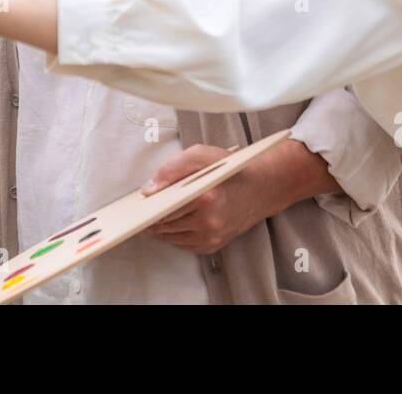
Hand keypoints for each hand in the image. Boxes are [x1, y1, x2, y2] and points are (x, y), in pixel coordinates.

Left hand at [142, 144, 268, 254]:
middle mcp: (208, 221)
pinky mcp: (213, 246)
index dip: (149, 207)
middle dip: (153, 217)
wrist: (261, 188)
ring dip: (161, 228)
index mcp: (204, 197)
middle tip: (146, 208)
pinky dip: (175, 235)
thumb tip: (149, 189)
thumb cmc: (230, 169)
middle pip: (164, 225)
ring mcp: (211, 236)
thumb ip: (171, 169)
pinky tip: (175, 222)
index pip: (163, 209)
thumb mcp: (200, 156)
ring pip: (171, 237)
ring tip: (158, 214)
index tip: (140, 205)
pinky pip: (183, 244)